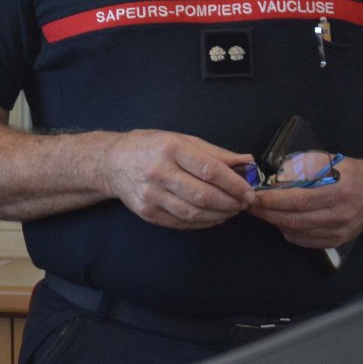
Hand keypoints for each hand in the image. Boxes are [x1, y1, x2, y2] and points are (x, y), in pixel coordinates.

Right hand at [99, 130, 255, 229]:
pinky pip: (181, 223)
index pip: (209, 170)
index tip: (249, 192)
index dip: (234, 184)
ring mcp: (150, 194)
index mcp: (171, 148)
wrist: (112, 162)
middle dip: (230, 203)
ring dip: (219, 215)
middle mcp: (158, 172)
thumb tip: (247, 163)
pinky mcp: (146, 212)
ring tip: (231, 211)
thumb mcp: (183, 140)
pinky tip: (213, 217)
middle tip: (244, 204)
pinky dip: (202, 223)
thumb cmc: (152, 147)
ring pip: (193, 213)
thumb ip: (215, 153)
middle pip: (203, 195)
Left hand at [250, 156, 362, 250]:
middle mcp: (340, 214)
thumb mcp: (330, 161)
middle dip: (267, 213)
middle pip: (294, 219)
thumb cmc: (351, 173)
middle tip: (249, 204)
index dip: (273, 200)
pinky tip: (279, 220)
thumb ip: (304, 167)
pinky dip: (288, 231)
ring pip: (297, 231)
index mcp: (339, 192)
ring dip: (274, 222)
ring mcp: (339, 231)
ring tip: (260, 211)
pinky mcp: (336, 240)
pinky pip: (305, 240)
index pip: (298, 200)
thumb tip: (277, 176)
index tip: (254, 195)